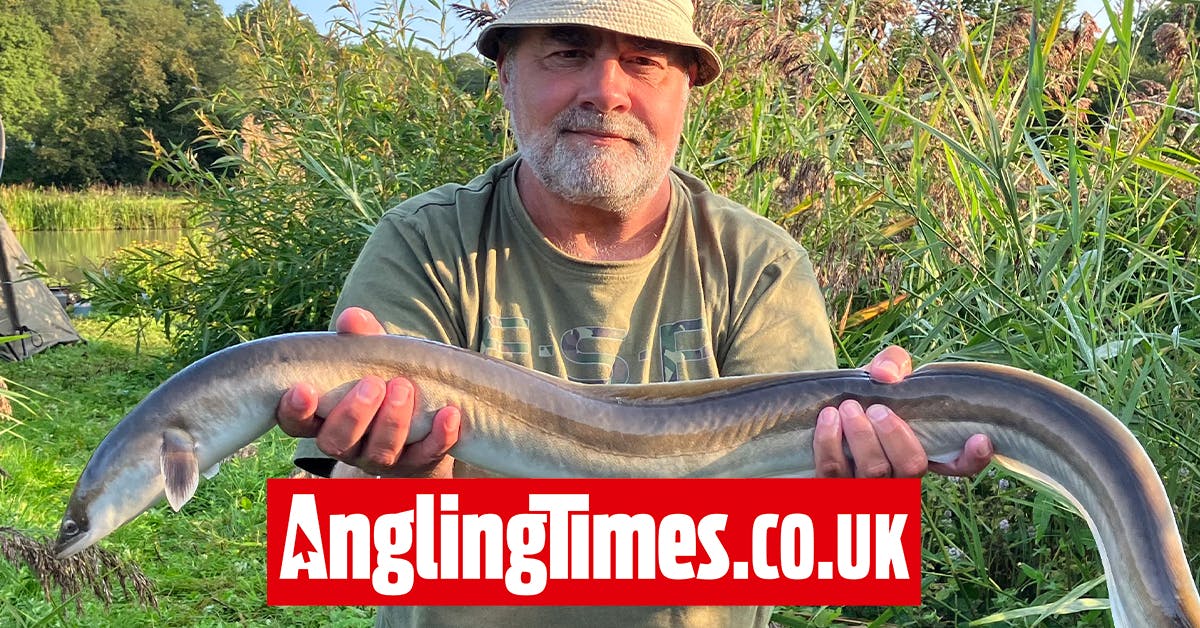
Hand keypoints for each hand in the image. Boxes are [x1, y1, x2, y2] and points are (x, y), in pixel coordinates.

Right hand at [275, 307, 461, 476]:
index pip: (298, 423)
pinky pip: (427, 455)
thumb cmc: (384, 381)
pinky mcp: (417, 464)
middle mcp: (348, 445)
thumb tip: (352, 317)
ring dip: (393, 422)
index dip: (296, 410)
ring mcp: (381, 458)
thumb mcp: (372, 359)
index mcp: (324, 419)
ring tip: (404, 388)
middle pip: (337, 442)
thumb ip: (361, 340)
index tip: (304, 388)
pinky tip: (449, 414)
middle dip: (353, 414)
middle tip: (373, 384)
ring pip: (380, 452)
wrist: (423, 419)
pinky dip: (439, 436)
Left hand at [813, 345, 991, 477]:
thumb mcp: (880, 378)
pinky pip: (832, 474)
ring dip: (862, 437)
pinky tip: (828, 419)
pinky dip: (829, 443)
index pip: (958, 467)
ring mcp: (865, 493)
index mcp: (918, 454)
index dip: (972, 459)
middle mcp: (899, 481)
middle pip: (912, 467)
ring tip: (847, 408)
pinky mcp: (831, 493)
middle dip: (895, 435)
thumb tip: (886, 375)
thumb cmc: (858, 399)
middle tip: (876, 409)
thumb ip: (892, 364)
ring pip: (874, 473)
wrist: (816, 415)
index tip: (979, 438)